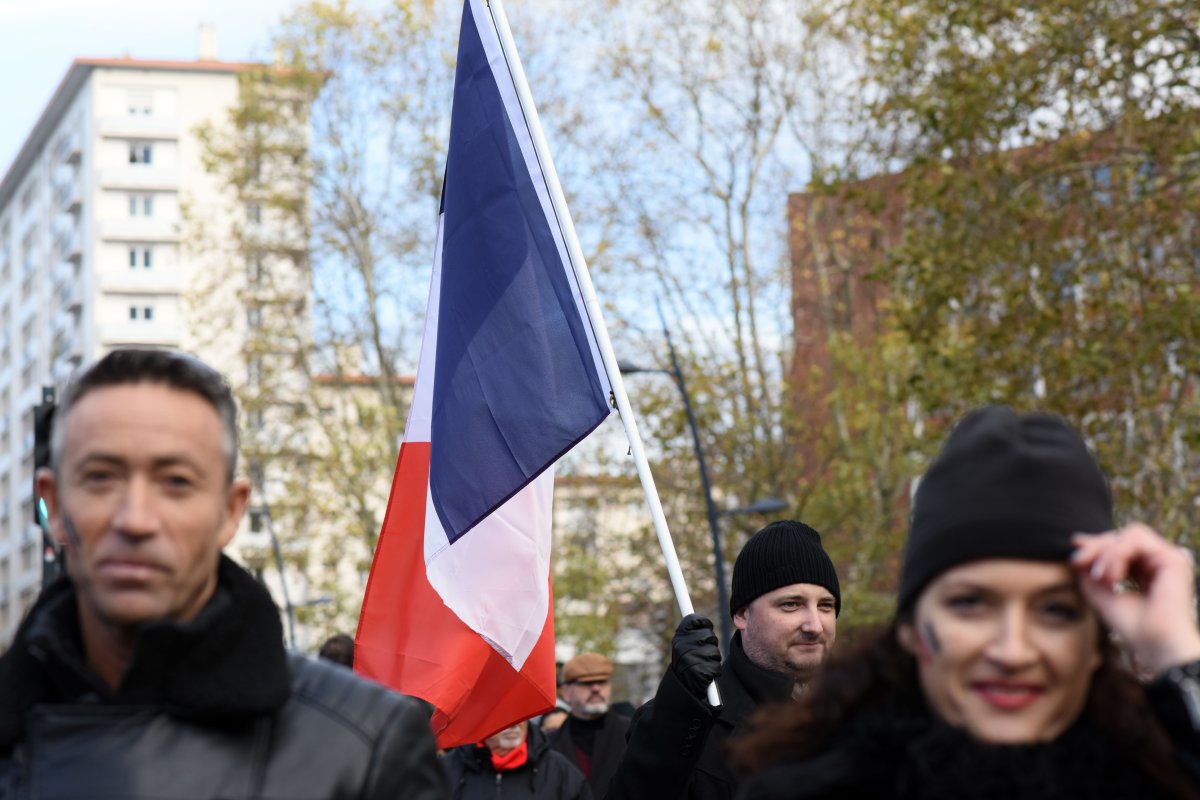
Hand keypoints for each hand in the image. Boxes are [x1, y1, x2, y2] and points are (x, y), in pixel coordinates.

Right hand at [671, 614, 721, 697]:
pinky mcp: (701, 672)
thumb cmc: (686, 664)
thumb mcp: (683, 646)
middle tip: (703, 653)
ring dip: (713, 659)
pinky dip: (714, 672)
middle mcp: (683, 646)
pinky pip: (717, 667)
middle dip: (710, 644)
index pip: (695, 620)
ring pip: (715, 652)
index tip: (706, 626)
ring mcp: (692, 659)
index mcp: (679, 638)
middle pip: (709, 636)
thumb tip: (702, 621)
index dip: (704, 623)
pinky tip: (705, 675)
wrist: (681, 687)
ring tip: (702, 665)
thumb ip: (692, 633)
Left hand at [1072, 523, 1199, 676]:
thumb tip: (1078, 547)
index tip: (1074, 551)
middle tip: (1077, 562)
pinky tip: (1112, 576)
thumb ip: (1090, 570)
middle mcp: (1159, 562)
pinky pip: (1135, 539)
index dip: (1096, 544)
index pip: (1119, 546)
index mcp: (1147, 570)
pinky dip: (1117, 554)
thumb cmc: (1133, 626)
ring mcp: (1168, 559)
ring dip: (1106, 552)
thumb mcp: (1101, 593)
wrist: (1155, 646)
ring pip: (1128, 534)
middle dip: (1095, 546)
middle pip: (1121, 536)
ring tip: (1099, 577)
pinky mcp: (1174, 558)